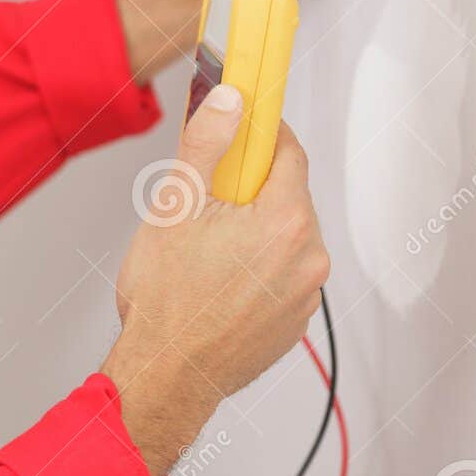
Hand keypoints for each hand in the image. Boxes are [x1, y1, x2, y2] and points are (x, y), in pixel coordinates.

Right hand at [99, 85, 330, 475]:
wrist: (168, 374)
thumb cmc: (166, 300)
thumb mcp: (174, 207)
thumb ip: (207, 146)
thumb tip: (230, 101)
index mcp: (285, 220)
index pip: (288, 152)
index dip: (263, 133)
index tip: (245, 125)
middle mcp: (309, 256)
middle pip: (287, 195)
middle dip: (249, 188)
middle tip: (204, 199)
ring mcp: (306, 293)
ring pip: (283, 236)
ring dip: (252, 230)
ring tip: (203, 250)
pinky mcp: (295, 320)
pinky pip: (282, 274)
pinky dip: (256, 267)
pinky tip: (215, 281)